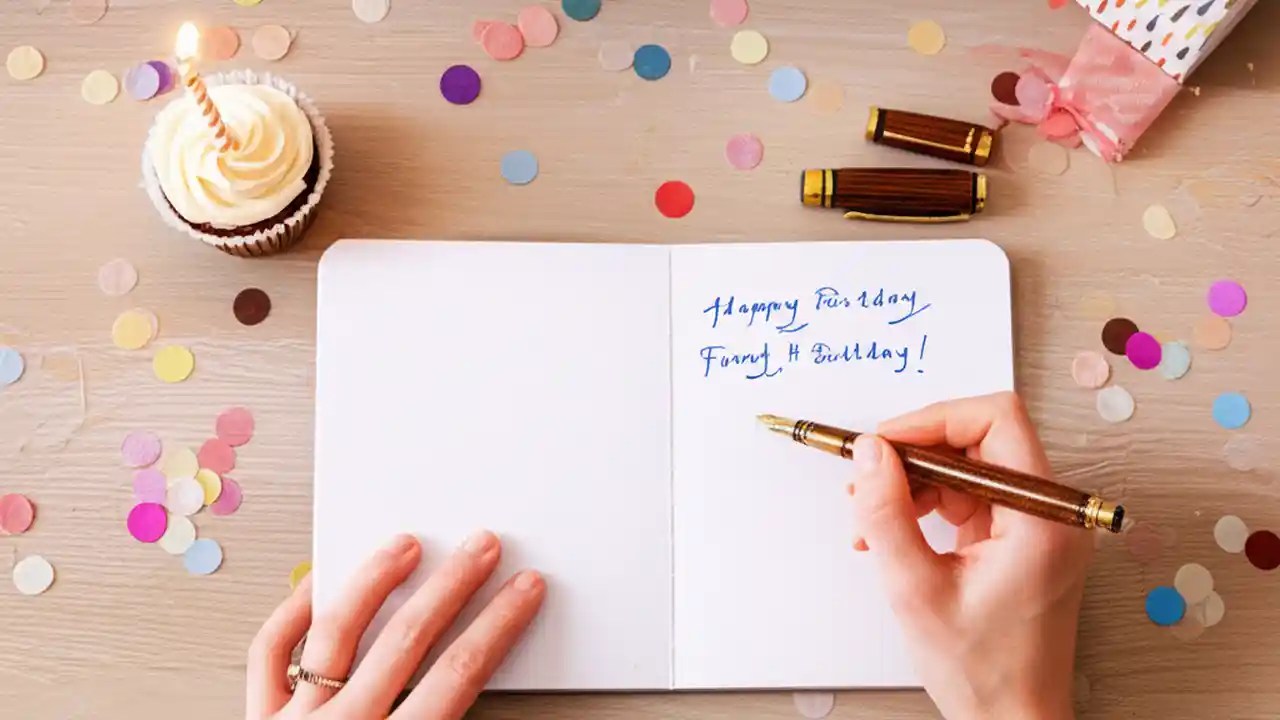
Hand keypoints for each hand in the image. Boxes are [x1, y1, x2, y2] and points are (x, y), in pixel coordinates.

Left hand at [247, 532, 544, 719]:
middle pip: (408, 640)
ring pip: (338, 631)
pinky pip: (269, 652)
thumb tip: (491, 711)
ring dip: (378, 580)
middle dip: (453, 586)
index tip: (523, 592)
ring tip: (405, 544)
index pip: (458, 676)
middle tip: (481, 548)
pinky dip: (294, 611)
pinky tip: (321, 584)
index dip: (498, 626)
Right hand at [848, 392, 1090, 719]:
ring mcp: (1035, 524)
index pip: (998, 420)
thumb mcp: (915, 590)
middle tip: (868, 478)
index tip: (886, 442)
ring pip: (967, 465)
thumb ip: (887, 513)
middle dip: (914, 453)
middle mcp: (1049, 512)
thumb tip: (869, 453)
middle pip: (979, 438)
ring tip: (870, 517)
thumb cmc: (983, 671)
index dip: (934, 419)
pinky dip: (924, 504)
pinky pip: (967, 496)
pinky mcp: (1017, 538)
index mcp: (1043, 519)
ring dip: (912, 481)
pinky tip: (891, 531)